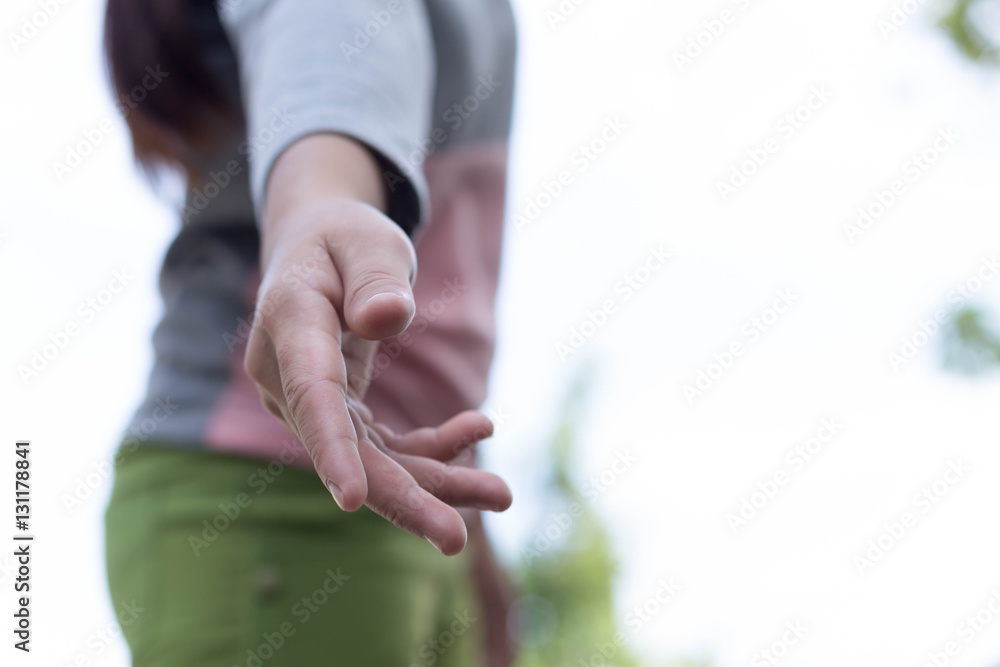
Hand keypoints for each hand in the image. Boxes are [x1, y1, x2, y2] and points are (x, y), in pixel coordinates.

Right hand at [245, 191, 510, 554]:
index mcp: (292, 324)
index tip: (352, 499)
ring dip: (436, 480)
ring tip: (501, 494)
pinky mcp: (340, 414)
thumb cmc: (345, 238)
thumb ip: (375, 278)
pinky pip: (386, 446)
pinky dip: (434, 447)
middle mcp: (290, 376)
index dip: (330, 447)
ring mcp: (312, 404)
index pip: (310, 392)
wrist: (321, 250)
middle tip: (456, 540)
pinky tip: (479, 427)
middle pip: (346, 450)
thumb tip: (388, 317)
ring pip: (372, 460)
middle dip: (403, 497)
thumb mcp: (366, 241)